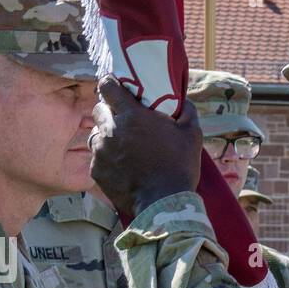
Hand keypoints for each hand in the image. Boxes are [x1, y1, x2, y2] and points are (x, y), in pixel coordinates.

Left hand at [89, 75, 200, 215]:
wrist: (163, 203)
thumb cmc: (179, 166)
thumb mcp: (192, 134)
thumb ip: (187, 112)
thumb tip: (184, 101)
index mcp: (130, 115)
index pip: (107, 86)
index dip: (110, 84)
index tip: (116, 88)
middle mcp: (110, 129)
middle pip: (98, 110)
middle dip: (109, 112)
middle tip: (124, 122)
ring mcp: (101, 151)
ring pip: (96, 135)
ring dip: (107, 136)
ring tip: (123, 147)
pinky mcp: (96, 171)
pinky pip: (98, 158)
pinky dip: (108, 160)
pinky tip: (123, 168)